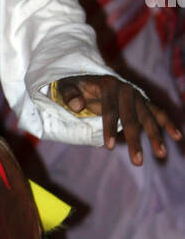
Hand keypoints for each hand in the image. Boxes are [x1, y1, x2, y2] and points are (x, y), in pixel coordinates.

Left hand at [57, 75, 181, 164]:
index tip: (107, 147)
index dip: (109, 128)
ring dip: (155, 136)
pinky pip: (157, 113)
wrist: (87, 77)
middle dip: (134, 140)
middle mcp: (126, 89)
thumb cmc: (74, 85)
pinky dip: (167, 124)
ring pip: (148, 117)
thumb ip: (69, 95)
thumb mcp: (65, 86)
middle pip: (132, 117)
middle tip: (137, 162)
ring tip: (161, 155)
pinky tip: (177, 137)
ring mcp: (137, 96)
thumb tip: (77, 105)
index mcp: (108, 85)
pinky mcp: (142, 102)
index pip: (110, 109)